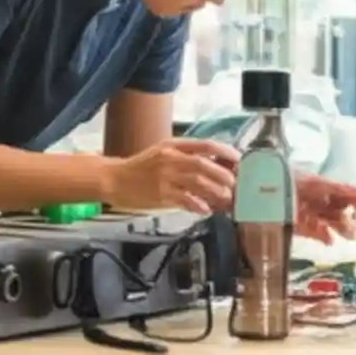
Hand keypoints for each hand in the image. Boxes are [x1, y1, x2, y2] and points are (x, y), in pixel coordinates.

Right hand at [106, 139, 239, 213]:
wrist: (115, 179)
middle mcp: (171, 158)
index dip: (226, 152)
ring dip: (216, 192)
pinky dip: (199, 205)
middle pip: (205, 165)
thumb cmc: (142, 167)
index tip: (239, 161)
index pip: (206, 145)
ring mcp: (165, 177)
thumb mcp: (164, 152)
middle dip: (224, 175)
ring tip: (227, 199)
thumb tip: (217, 165)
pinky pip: (185, 200)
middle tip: (236, 185)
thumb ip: (187, 156)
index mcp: (174, 145)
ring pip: (198, 183)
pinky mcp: (161, 195)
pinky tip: (206, 209)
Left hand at [293, 173, 355, 243]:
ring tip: (351, 236)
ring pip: (331, 222)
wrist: (265, 192)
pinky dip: (324, 237)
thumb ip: (347, 190)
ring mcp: (310, 213)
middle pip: (341, 209)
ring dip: (343, 228)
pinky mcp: (300, 226)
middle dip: (353, 216)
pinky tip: (330, 241)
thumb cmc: (294, 182)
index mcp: (324, 185)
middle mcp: (319, 199)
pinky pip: (316, 233)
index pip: (348, 192)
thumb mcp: (322, 184)